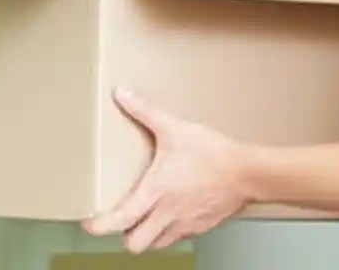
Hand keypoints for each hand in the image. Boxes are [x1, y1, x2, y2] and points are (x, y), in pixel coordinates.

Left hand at [84, 87, 247, 252]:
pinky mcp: (202, 226)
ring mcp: (185, 224)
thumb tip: (122, 94)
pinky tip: (171, 214)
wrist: (247, 172)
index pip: (121, 220)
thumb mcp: (174, 127)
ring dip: (147, 236)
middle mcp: (168, 214)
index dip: (101, 226)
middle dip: (125, 236)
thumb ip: (145, 111)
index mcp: (156, 192)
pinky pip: (179, 238)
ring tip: (144, 219)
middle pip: (136, 244)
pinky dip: (169, 231)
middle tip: (121, 221)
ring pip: (157, 244)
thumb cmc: (212, 153)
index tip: (90, 224)